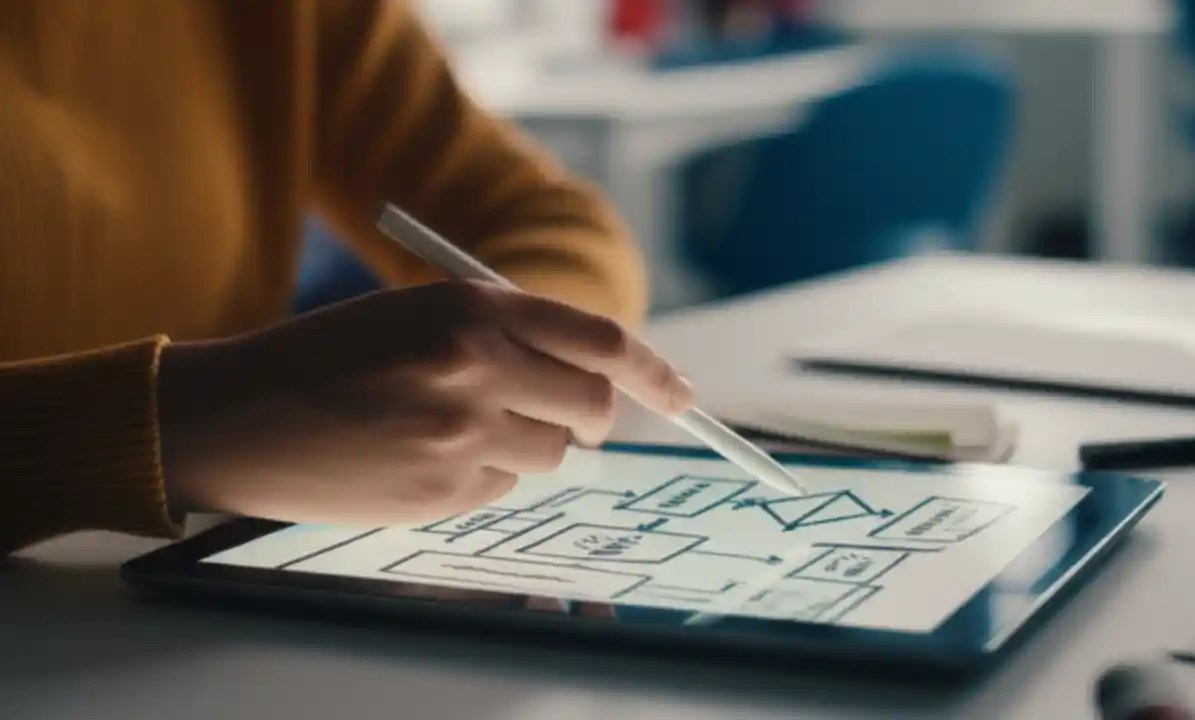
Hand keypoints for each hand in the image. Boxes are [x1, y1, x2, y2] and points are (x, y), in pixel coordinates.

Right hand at [157, 280, 692, 524]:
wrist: (239, 415)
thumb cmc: (332, 354)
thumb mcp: (421, 311)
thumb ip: (511, 332)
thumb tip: (599, 378)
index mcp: (472, 306)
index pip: (602, 342)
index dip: (654, 372)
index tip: (682, 394)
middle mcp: (475, 367)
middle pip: (592, 406)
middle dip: (589, 413)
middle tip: (559, 410)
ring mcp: (459, 436)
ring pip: (552, 454)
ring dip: (529, 443)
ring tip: (462, 425)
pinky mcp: (440, 493)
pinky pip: (505, 489)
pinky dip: (486, 475)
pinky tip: (428, 456)